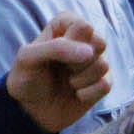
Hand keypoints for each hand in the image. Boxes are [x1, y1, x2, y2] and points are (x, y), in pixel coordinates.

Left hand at [6, 13, 112, 132]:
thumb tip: (90, 52)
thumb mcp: (28, 58)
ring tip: (67, 82)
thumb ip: (56, 48)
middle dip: (78, 62)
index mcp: (66, 24)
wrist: (30, 110)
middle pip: (100, 42)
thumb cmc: (26, 78)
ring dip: (80, 79)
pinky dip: (87, 94)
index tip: (52, 54)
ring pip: (103, 65)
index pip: (84, 26)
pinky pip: (106, 85)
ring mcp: (95, 61)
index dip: (69, 44)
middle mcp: (84, 39)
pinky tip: (76, 94)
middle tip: (63, 68)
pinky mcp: (102, 82)